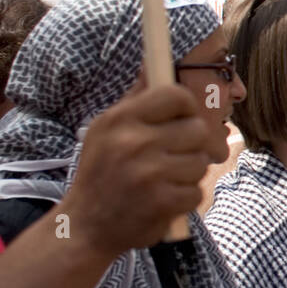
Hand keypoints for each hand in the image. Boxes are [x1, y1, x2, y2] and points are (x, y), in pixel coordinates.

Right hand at [63, 84, 211, 256]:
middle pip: (197, 129)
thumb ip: (136, 98)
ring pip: (200, 162)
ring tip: (164, 180)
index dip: (188, 107)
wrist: (85, 226)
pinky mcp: (161, 202)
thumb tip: (153, 61)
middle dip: (193, 145)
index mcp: (121, 119)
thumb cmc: (101, 171)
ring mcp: (149, 173)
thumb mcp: (107, 129)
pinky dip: (185, 198)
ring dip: (189, 174)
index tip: (183, 120)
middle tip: (176, 155)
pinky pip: (197, 191)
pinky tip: (164, 200)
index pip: (176, 95)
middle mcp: (134, 142)